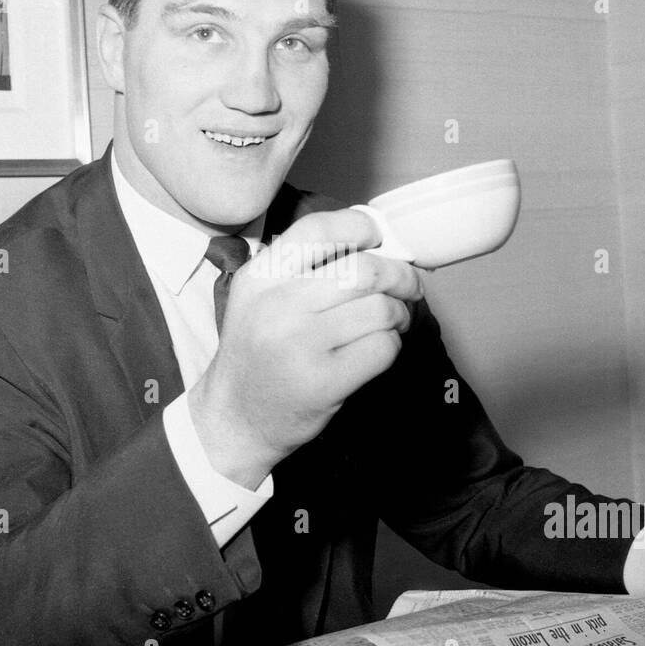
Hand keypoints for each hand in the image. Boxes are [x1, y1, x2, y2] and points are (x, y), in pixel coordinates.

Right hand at [188, 209, 423, 488]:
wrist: (236, 418)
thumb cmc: (258, 353)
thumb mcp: (258, 298)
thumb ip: (301, 266)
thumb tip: (375, 243)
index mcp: (260, 277)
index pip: (320, 229)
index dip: (362, 227)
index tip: (379, 239)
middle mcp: (277, 306)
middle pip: (364, 270)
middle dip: (400, 276)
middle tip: (408, 286)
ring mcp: (300, 345)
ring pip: (380, 309)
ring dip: (399, 314)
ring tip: (393, 321)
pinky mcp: (324, 382)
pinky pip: (382, 348)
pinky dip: (392, 345)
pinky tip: (378, 348)